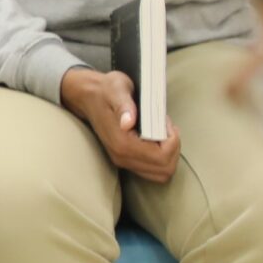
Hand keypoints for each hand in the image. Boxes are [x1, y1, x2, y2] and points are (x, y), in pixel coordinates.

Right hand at [60, 68, 179, 181]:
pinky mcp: (125, 160)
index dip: (172, 141)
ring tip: (163, 134)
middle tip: (167, 128)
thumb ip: (124, 106)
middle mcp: (122, 157)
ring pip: (160, 173)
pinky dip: (162, 157)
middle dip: (173, 149)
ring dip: (169, 154)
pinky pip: (153, 170)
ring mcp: (123, 161)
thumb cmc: (106, 90)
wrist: (88, 96)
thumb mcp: (118, 89)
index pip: (162, 157)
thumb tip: (128, 123)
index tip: (165, 122)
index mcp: (122, 143)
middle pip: (164, 169)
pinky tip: (157, 139)